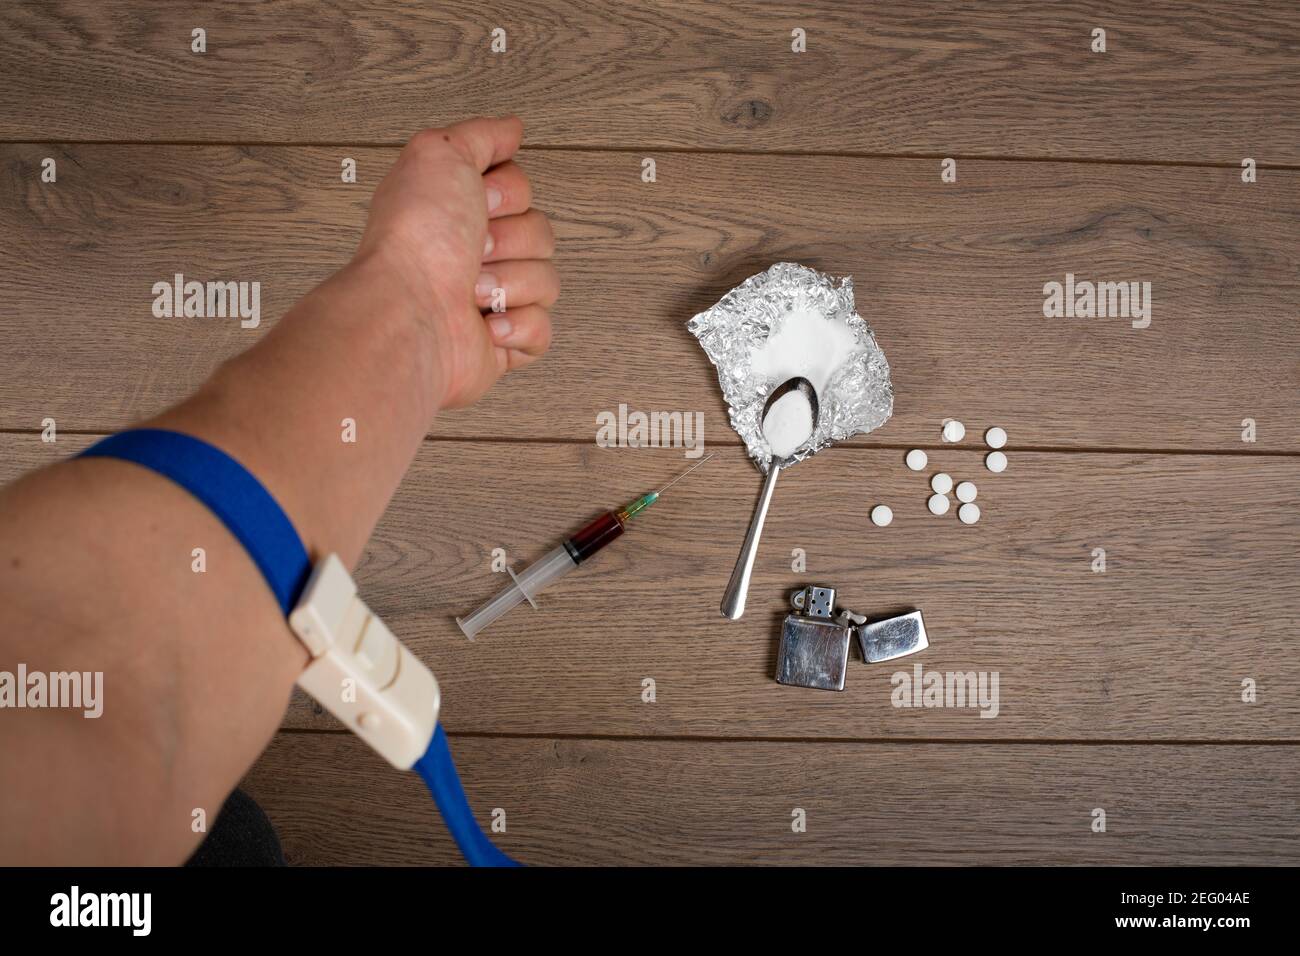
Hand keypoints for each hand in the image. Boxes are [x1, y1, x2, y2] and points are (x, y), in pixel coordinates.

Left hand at [355, 116, 557, 408]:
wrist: (411, 313)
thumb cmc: (417, 240)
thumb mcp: (439, 154)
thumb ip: (480, 135)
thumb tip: (512, 128)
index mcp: (461, 211)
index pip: (524, 191)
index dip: (509, 195)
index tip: (479, 202)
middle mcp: (476, 254)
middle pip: (542, 233)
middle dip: (512, 241)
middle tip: (473, 250)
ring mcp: (492, 301)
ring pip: (548, 282)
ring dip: (510, 283)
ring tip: (470, 291)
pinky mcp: (503, 345)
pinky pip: (543, 330)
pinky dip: (516, 327)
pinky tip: (483, 324)